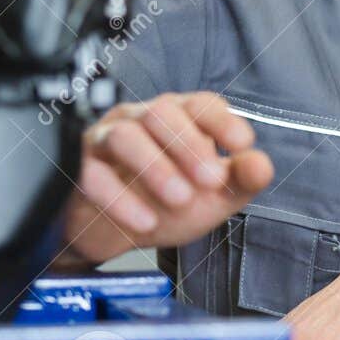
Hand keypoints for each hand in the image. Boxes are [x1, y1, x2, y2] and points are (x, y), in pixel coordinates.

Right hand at [57, 91, 274, 266]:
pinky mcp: (76, 169)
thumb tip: (263, 164)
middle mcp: (140, 119)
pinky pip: (92, 175)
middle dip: (191, 146)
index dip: (222, 120)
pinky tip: (145, 222)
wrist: (114, 235)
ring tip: (180, 200)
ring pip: (125, 136)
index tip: (241, 144)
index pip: (201, 103)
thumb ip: (242, 180)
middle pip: (163, 112)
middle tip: (211, 180)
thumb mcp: (213, 196)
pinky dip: (120, 199)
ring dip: (157, 168)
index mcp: (179, 118)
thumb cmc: (166, 203)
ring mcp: (105, 140)